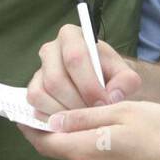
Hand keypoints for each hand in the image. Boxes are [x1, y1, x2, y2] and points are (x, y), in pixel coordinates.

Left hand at [18, 101, 159, 159]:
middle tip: (85, 106)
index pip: (45, 142)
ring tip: (118, 122)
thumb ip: (85, 117)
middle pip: (68, 149)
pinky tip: (133, 142)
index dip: (31, 127)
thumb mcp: (124, 112)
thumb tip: (54, 120)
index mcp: (86, 151)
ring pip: (89, 158)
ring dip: (94, 141)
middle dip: (71, 129)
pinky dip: (110, 154)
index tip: (22, 114)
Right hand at [26, 24, 141, 116]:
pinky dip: (52, 118)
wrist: (103, 83)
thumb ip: (127, 82)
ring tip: (84, 120)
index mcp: (71, 36)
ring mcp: (38, 71)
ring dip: (63, 113)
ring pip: (41, 95)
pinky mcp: (32, 90)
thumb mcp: (125, 75)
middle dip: (76, 103)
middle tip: (94, 116)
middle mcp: (50, 50)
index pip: (74, 57)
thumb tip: (113, 96)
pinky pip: (35, 107)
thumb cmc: (112, 76)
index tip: (104, 103)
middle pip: (55, 80)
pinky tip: (71, 123)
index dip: (89, 84)